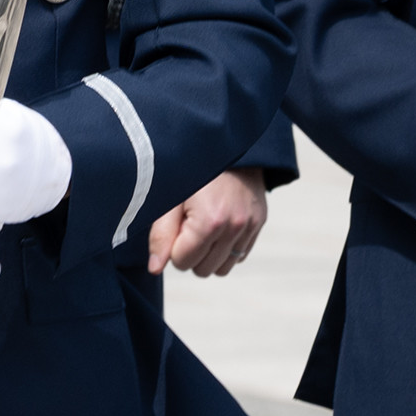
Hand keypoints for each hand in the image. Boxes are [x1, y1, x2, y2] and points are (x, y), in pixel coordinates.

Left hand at [150, 169, 269, 276]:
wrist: (228, 145)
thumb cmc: (191, 170)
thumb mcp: (169, 198)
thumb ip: (161, 235)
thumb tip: (156, 269)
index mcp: (209, 221)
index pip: (182, 262)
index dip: (173, 246)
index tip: (175, 225)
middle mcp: (234, 227)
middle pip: (203, 270)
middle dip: (191, 253)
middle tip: (187, 226)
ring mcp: (250, 226)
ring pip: (223, 268)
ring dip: (209, 255)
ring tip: (203, 230)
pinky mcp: (259, 222)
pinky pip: (240, 256)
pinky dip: (227, 248)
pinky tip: (219, 227)